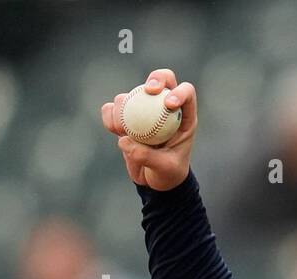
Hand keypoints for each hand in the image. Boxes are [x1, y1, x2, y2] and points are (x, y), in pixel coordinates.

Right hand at [100, 69, 197, 190]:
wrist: (154, 181)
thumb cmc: (168, 174)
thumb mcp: (165, 168)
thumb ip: (147, 156)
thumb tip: (125, 140)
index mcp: (183, 117)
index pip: (187, 93)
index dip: (179, 92)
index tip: (169, 104)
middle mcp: (163, 108)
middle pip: (161, 80)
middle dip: (155, 79)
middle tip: (148, 91)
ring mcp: (143, 110)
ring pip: (132, 95)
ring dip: (124, 107)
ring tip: (123, 131)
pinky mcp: (125, 117)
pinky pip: (113, 109)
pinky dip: (110, 116)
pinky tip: (114, 130)